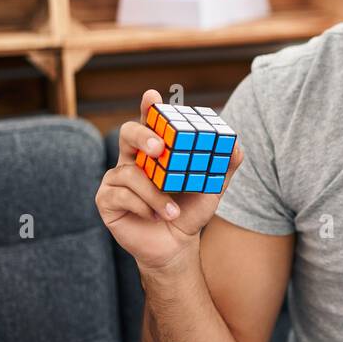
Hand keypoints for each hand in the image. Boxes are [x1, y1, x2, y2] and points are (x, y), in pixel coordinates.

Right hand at [94, 89, 244, 270]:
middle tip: (158, 148)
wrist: (177, 245)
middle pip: (128, 134)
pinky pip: (120, 195)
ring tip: (173, 211)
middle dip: (142, 136)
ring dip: (154, 193)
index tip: (153, 96)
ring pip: (129, 172)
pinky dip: (142, 206)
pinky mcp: (107, 199)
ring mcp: (117, 178)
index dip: (149, 108)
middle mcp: (133, 159)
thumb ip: (223, 166)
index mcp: (156, 150)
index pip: (150, 122)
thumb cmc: (190, 211)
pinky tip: (155, 216)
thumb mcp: (212, 187)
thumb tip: (236, 144)